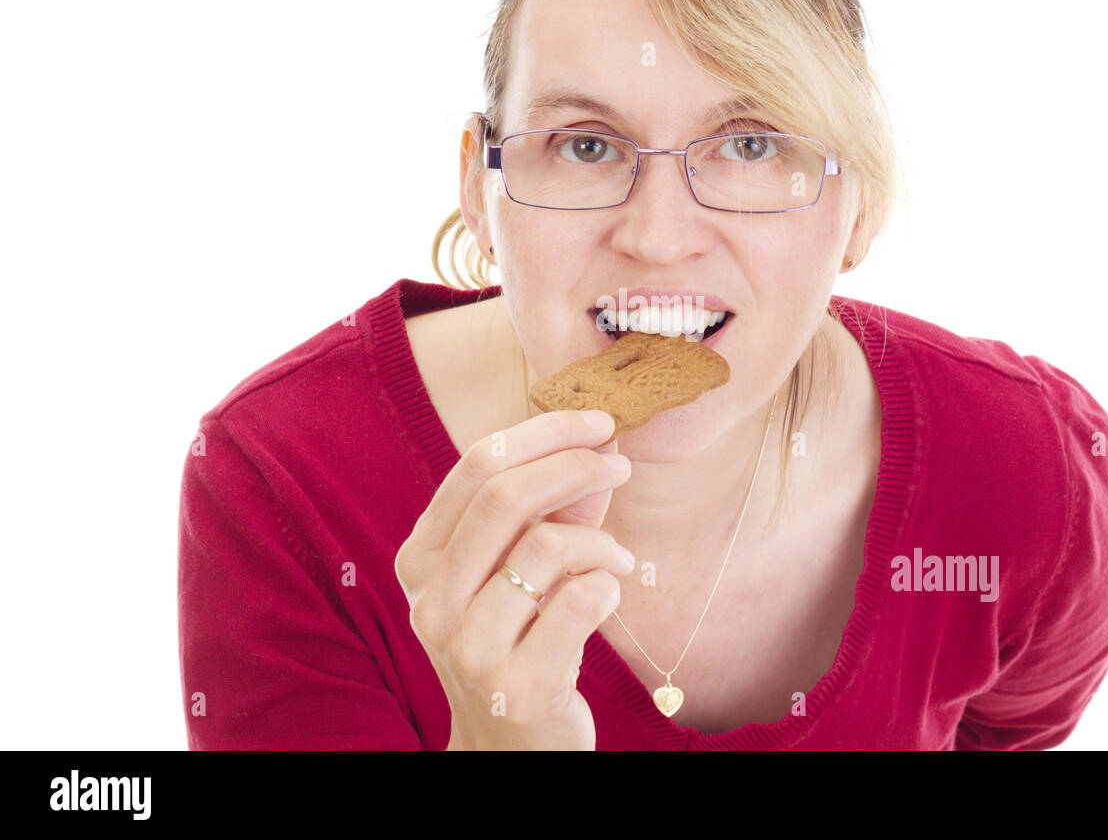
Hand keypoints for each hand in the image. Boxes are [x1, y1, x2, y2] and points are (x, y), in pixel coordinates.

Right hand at [395, 409, 632, 749]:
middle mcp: (431, 600)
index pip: (478, 465)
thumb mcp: (524, 569)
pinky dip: (610, 585)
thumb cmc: (520, 642)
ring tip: (618, 560)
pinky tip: (611, 595)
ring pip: (547, 546)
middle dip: (578, 466)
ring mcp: (467, 647)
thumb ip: (557, 508)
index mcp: (422, 559)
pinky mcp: (517, 684)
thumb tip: (602, 444)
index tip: (599, 422)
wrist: (512, 748)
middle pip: (507, 497)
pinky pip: (581, 601)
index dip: (546, 431)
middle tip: (621, 467)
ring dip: (601, 542)